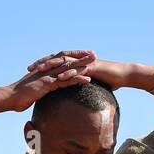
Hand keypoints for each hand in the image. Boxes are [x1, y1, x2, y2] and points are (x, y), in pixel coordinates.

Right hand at [0, 52, 94, 114]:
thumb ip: (39, 88)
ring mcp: (47, 76)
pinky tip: (87, 79)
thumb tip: (43, 92)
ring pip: (68, 67)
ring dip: (82, 64)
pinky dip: (77, 79)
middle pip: (66, 59)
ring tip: (94, 62)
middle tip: (93, 53)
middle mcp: (46, 69)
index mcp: (43, 69)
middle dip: (80, 56)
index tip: (82, 55)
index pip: (59, 59)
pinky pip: (65, 80)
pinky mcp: (47, 84)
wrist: (8, 97)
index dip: (71, 56)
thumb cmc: (18, 97)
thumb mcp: (31, 91)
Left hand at [26, 51, 153, 92]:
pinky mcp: (92, 67)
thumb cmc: (107, 80)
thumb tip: (70, 94)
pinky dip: (68, 73)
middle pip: (57, 59)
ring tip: (40, 70)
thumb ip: (79, 85)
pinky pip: (78, 70)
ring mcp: (85, 63)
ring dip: (52, 66)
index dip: (43, 65)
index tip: (30, 70)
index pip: (56, 62)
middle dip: (43, 63)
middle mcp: (78, 60)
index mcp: (76, 63)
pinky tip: (60, 78)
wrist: (123, 75)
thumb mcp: (89, 83)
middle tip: (30, 68)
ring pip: (65, 62)